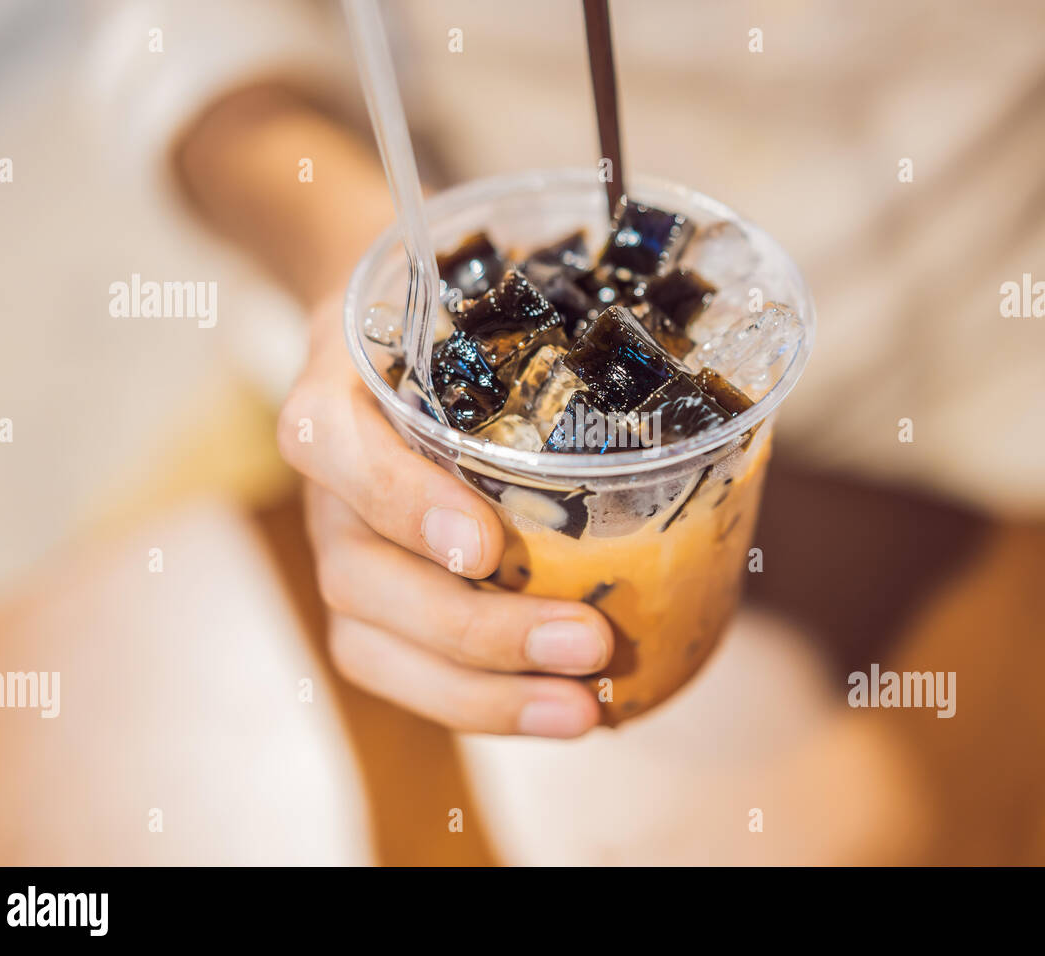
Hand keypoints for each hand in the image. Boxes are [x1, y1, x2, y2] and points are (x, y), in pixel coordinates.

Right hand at [277, 293, 611, 736]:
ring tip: (582, 710)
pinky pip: (398, 671)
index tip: (484, 548)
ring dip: (479, 692)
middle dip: (475, 629)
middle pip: (355, 575)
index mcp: (341, 386)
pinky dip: (480, 703)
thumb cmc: (458, 317)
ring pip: (367, 644)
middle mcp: (328, 480)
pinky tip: (563, 712)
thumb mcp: (484, 297)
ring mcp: (341, 545)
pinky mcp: (370, 601)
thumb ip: (549, 334)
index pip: (329, 444)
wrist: (400, 333)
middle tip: (589, 643)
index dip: (402, 505)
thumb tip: (716, 406)